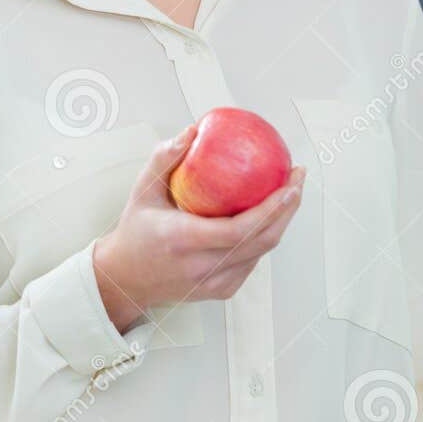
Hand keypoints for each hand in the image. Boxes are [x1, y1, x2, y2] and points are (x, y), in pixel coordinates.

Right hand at [93, 124, 304, 332]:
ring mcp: (214, 283)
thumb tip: (193, 131)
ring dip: (281, 221)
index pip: (239, 229)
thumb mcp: (142, 190)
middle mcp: (202, 267)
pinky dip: (264, 235)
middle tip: (297, 178)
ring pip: (262, 251)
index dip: (272, 207)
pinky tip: (269, 214)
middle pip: (262, 240)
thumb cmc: (135, 231)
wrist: (126, 279)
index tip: (289, 182)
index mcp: (182, 240)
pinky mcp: (222, 290)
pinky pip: (253, 260)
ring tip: (289, 191)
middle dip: (288, 208)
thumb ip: (164, 158)